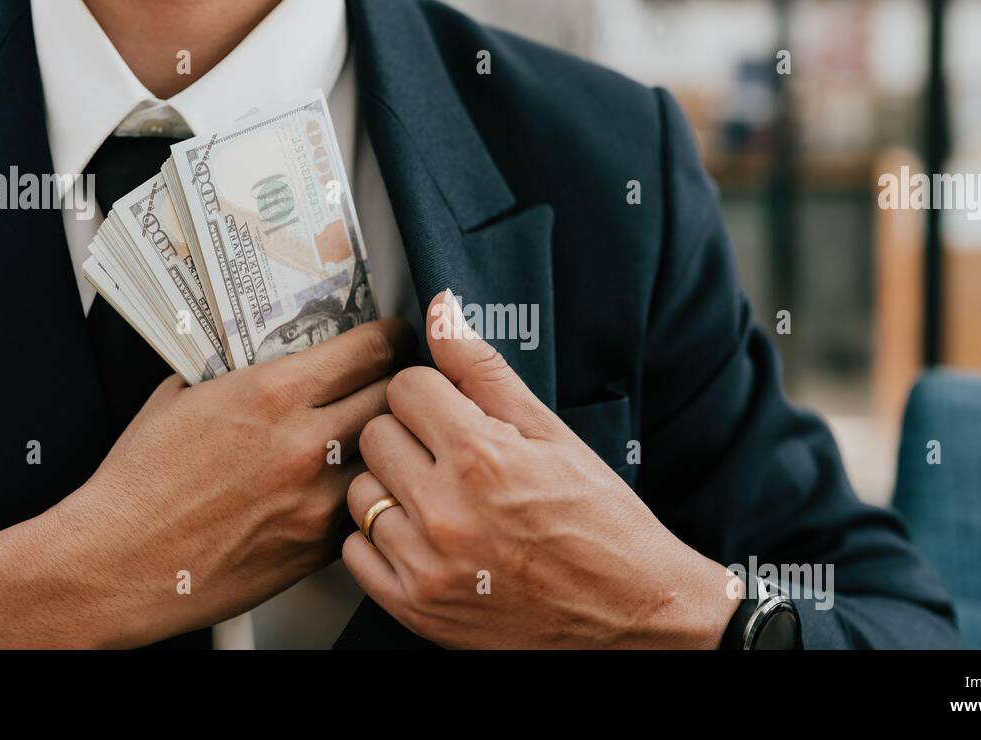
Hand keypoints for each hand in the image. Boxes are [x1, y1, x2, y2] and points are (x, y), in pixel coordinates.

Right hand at [0, 317, 413, 647]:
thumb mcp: (182, 397)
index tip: (394, 335)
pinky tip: (347, 484)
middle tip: (399, 382)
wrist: (119, 562)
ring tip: (380, 436)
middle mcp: (304, 443)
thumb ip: (237, 370)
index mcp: (272, 393)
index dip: (390, 336)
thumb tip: (266, 349)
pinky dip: (362, 490)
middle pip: (395, 398)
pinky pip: (366, 505)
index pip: (369, 349)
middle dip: (401, 384)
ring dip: (388, 442)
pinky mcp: (319, 544)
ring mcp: (317, 498)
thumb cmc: (139, 483)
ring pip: (391, 455)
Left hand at [343, 293, 739, 647]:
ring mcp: (426, 563)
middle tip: (448, 457)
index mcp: (482, 456)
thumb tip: (442, 313)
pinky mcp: (415, 606)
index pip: (406, 386)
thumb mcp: (552, 433)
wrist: (627, 612)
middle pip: (375, 435)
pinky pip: (354, 553)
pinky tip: (423, 538)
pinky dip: (380, 542)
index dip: (431, 395)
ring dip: (391, 489)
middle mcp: (447, 510)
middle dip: (408, 437)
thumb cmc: (599, 524)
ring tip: (439, 500)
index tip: (449, 413)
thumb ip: (485, 371)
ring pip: (360, 493)